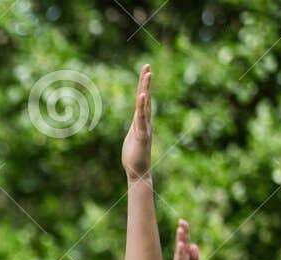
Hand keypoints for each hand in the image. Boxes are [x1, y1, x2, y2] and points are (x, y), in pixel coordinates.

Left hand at [122, 66, 152, 180]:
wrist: (138, 171)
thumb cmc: (134, 156)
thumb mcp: (133, 136)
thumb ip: (135, 126)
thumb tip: (135, 120)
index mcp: (141, 121)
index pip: (142, 100)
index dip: (143, 86)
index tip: (145, 71)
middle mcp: (145, 121)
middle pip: (145, 98)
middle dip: (145, 82)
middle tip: (147, 66)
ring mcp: (144, 127)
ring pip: (145, 105)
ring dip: (146, 89)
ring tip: (147, 75)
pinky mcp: (142, 135)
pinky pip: (142, 119)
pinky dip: (142, 107)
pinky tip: (143, 96)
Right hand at [168, 218, 199, 259]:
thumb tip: (193, 245)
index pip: (184, 246)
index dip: (184, 234)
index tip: (183, 221)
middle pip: (181, 248)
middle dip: (182, 234)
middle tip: (182, 221)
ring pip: (179, 254)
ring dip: (180, 241)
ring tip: (181, 230)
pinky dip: (180, 255)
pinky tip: (182, 246)